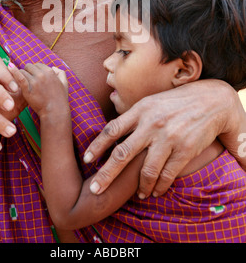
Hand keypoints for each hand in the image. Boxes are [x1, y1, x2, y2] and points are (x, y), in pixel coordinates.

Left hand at [9, 63, 68, 117]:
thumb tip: (53, 67)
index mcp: (50, 72)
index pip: (38, 65)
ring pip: (23, 71)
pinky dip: (14, 72)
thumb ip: (60, 72)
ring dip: (22, 75)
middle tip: (28, 80)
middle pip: (29, 66)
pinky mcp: (27, 89)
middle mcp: (42, 74)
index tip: (34, 77)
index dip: (35, 70)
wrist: (55, 112)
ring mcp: (34, 82)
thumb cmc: (60, 98)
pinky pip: (19, 77)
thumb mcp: (64, 83)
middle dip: (28, 72)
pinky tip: (9, 67)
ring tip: (23, 83)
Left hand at [83, 79, 241, 197]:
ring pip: (146, 170)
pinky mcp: (185, 150)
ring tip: (137, 195)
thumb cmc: (176, 102)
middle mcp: (151, 124)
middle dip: (106, 174)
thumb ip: (133, 116)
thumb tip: (111, 132)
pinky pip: (167, 175)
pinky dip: (159, 187)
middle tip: (95, 189)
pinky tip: (155, 191)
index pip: (112, 129)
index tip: (86, 160)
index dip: (97, 146)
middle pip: (122, 153)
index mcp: (140, 109)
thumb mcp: (151, 102)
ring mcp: (168, 138)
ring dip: (139, 187)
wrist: (211, 101)